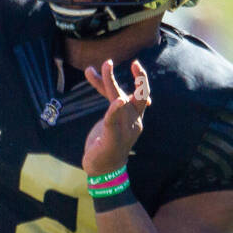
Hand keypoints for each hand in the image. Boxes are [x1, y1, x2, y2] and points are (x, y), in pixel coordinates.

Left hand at [82, 59, 150, 176]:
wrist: (104, 169)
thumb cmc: (107, 140)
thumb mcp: (108, 113)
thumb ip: (104, 94)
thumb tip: (91, 70)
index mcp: (134, 116)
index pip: (137, 93)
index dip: (139, 78)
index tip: (134, 63)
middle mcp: (133, 121)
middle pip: (140, 96)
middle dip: (141, 79)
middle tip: (135, 62)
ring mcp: (124, 130)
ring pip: (122, 102)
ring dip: (111, 82)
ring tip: (106, 65)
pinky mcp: (112, 138)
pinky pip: (113, 120)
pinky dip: (115, 110)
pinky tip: (117, 101)